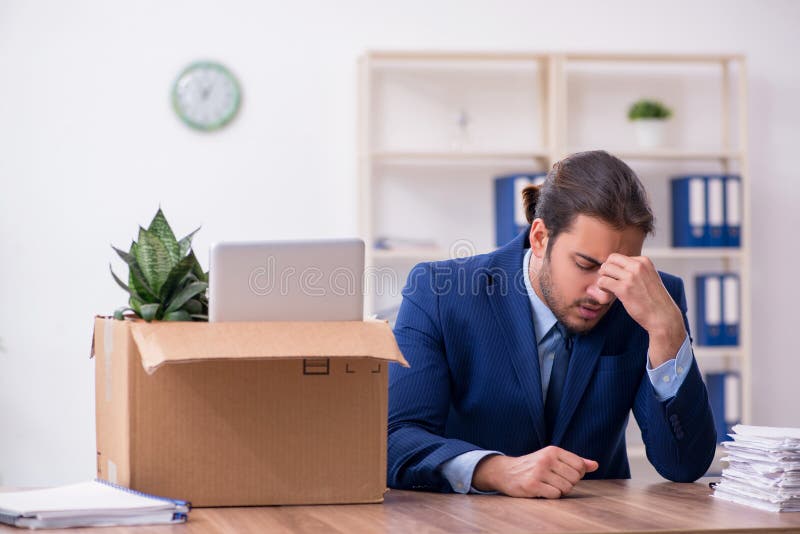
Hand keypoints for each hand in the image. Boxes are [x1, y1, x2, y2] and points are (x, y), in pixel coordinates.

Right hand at [472, 446, 598, 497]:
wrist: (506, 471)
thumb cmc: (534, 465)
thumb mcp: (553, 458)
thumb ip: (574, 461)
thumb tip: (596, 465)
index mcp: (553, 450)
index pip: (580, 465)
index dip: (577, 474)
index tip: (566, 474)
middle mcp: (546, 459)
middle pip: (574, 478)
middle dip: (568, 483)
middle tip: (555, 480)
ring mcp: (538, 472)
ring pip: (566, 488)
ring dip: (560, 490)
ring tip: (548, 485)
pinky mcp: (532, 485)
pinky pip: (555, 495)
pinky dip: (551, 495)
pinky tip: (542, 490)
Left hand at [588, 253, 685, 366]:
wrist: (663, 316)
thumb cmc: (654, 300)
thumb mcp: (648, 277)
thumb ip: (635, 270)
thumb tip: (614, 267)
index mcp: (644, 261)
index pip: (619, 257)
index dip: (614, 268)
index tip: (618, 279)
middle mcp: (637, 266)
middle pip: (610, 260)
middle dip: (606, 270)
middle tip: (610, 282)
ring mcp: (631, 277)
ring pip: (605, 269)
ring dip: (603, 279)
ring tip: (610, 289)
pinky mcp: (624, 289)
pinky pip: (603, 281)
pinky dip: (602, 288)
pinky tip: (609, 294)